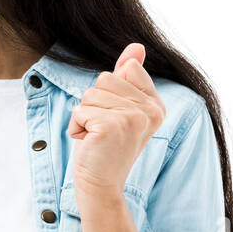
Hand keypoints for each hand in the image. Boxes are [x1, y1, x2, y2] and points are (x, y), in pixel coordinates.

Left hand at [67, 42, 165, 200]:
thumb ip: (129, 77)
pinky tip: (89, 144)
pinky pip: (80, 110)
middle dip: (94, 104)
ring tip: (96, 138)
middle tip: (103, 131)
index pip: (126, 68)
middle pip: (104, 78)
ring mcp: (134, 117)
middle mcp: (151, 110)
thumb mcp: (120, 109)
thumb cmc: (105, 147)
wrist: (100, 186)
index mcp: (156, 104)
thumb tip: (137, 45)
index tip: (116, 119)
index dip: (108, 93)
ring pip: (90, 94)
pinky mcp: (112, 125)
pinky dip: (76, 127)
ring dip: (84, 116)